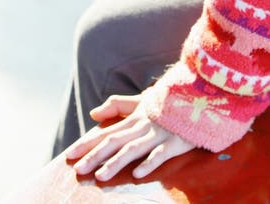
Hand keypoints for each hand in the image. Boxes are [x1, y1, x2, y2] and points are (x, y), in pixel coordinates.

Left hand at [64, 93, 194, 181]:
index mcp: (135, 118)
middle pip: (116, 142)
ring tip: (100, 175)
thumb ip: (119, 105)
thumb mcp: (143, 100)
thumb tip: (94, 113)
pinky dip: (149, 163)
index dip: (88, 143)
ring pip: (134, 149)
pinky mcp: (176, 142)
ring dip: (116, 162)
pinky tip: (138, 174)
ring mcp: (159, 134)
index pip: (107, 132)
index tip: (69, 154)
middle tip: (77, 170)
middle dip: (95, 156)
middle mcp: (143, 126)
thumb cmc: (170, 101)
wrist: (200, 94)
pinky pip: (161, 153)